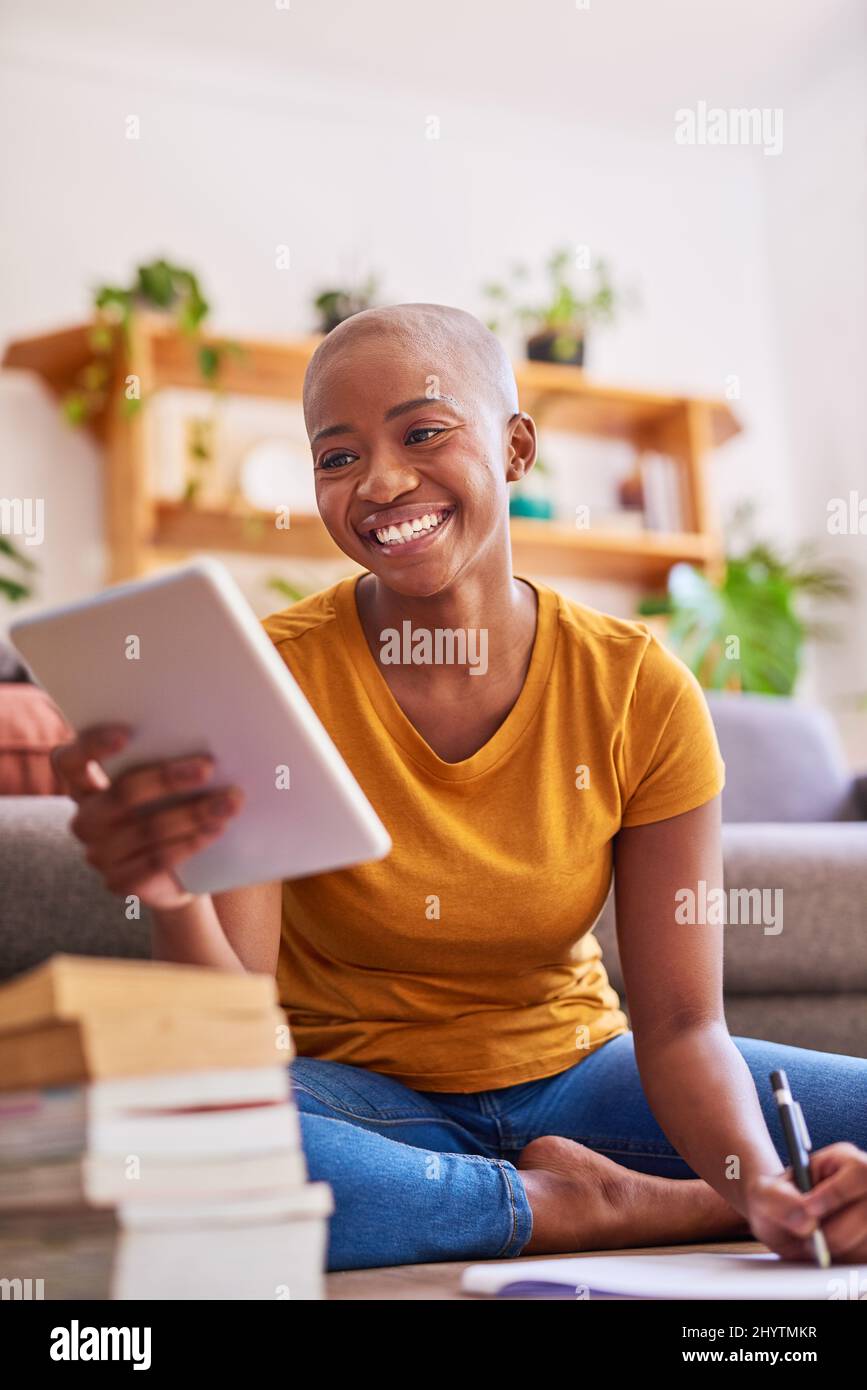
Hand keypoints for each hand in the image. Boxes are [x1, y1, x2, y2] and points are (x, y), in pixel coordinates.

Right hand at [52, 725, 243, 911]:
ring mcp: (99, 854)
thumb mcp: (166, 784)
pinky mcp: (119, 882)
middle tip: (208, 767)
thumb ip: (168, 762)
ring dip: (193, 812)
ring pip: (146, 829)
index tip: (127, 733)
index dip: (93, 745)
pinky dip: (191, 842)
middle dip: (168, 778)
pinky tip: (217, 829)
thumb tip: (204, 746)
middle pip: (121, 794)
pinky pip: (157, 860)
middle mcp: (86, 819)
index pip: (71, 760)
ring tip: (229, 801)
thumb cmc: (173, 810)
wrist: (184, 872)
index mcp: (85, 785)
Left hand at [747, 1143, 866, 1262]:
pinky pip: (863, 1255)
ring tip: (813, 1244)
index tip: (809, 1210)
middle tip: (809, 1240)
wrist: (779, 1223)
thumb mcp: (763, 1193)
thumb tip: (807, 1220)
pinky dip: (843, 1259)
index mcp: (843, 1160)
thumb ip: (778, 1198)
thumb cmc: (774, 1201)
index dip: (836, 1193)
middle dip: (837, 1232)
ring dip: (839, 1249)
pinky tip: (825, 1251)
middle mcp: (864, 1186)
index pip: (859, 1171)